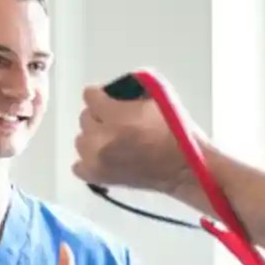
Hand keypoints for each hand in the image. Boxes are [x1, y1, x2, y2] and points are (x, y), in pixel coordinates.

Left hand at [72, 83, 200, 196]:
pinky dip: (89, 161)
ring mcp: (97, 159)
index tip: (110, 99)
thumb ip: (136, 87)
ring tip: (113, 141)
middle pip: (85, 117)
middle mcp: (101, 138)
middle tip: (118, 122)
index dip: (102, 96)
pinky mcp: (98, 177)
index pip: (90, 95)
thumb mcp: (161, 97)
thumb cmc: (178, 134)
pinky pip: (79, 166)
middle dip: (100, 117)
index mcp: (116, 116)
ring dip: (94, 138)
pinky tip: (104, 157)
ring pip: (81, 140)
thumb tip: (121, 88)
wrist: (185, 168)